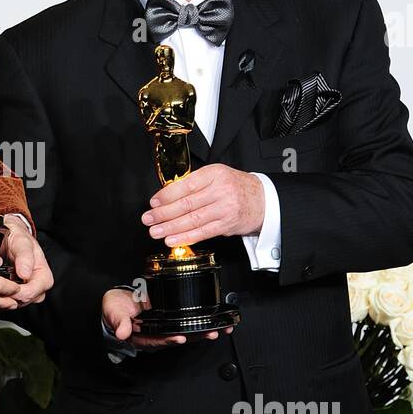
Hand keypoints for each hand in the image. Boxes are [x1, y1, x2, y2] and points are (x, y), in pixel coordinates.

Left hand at [1, 214, 53, 304]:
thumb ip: (24, 256)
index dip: (18, 292)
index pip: (32, 293)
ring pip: (15, 303)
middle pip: (23, 301)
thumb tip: (25, 273)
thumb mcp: (22, 242)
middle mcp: (37, 287)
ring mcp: (27, 291)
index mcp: (44, 277)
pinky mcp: (16, 293)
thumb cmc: (19, 238)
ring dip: (2, 297)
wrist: (10, 236)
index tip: (3, 285)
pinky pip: (7, 301)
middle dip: (8, 295)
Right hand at [102, 288, 231, 348]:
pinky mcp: (170, 320)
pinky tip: (212, 321)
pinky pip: (185, 323)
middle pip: (176, 339)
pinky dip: (199, 322)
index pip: (156, 341)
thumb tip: (121, 332)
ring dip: (201, 332)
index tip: (179, 337)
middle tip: (210, 334)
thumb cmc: (115, 308)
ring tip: (217, 330)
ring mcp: (164, 329)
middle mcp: (155, 335)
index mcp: (141, 337)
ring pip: (184, 332)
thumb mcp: (113, 313)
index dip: (168, 340)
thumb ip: (118, 322)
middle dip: (194, 337)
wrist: (117, 301)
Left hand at [141, 165, 264, 247]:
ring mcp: (225, 208)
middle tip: (148, 219)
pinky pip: (202, 232)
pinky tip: (172, 239)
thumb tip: (168, 196)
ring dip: (170, 228)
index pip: (186, 185)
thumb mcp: (218, 176)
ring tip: (156, 231)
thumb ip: (196, 183)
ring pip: (192, 220)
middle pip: (186, 204)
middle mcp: (220, 190)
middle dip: (163, 213)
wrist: (264, 200)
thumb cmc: (237, 187)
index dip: (166, 195)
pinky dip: (185, 237)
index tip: (153, 202)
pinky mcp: (227, 224)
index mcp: (215, 174)